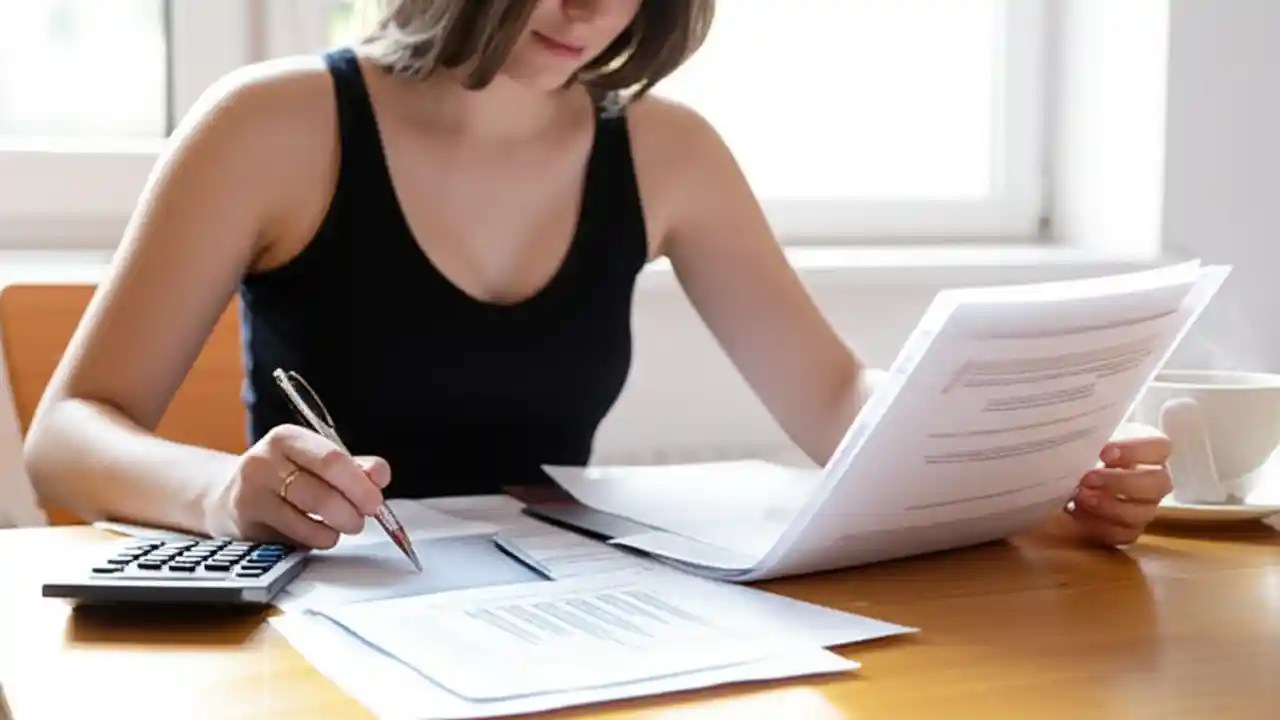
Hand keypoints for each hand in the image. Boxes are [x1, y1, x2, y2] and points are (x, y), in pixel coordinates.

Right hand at [203, 424, 390, 547]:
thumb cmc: (283, 477)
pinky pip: (294, 535)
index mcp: (287, 438)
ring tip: (344, 526)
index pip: (332, 459)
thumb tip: (380, 475)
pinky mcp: (247, 521)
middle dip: (352, 510)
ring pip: (308, 516)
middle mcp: (264, 460)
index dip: (359, 484)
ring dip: (337, 527)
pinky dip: (317, 539)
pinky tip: (320, 534)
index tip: (375, 501)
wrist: (227, 495)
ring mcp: (251, 492)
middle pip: (321, 490)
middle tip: (363, 518)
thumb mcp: (315, 462)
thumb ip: (353, 467)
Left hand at [1065, 423, 1172, 545]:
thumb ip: (1094, 437)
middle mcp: (1157, 479)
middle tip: (1088, 478)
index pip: (1159, 446)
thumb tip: (1078, 442)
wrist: (1070, 472)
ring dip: (1109, 506)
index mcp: (1153, 450)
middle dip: (1121, 482)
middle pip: (1158, 483)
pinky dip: (1100, 526)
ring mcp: (1147, 507)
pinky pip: (1125, 534)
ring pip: (1143, 512)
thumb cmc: (1087, 447)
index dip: (1135, 450)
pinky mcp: (1131, 529)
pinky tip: (1078, 514)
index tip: (1104, 452)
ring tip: (1081, 497)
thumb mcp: (1092, 436)